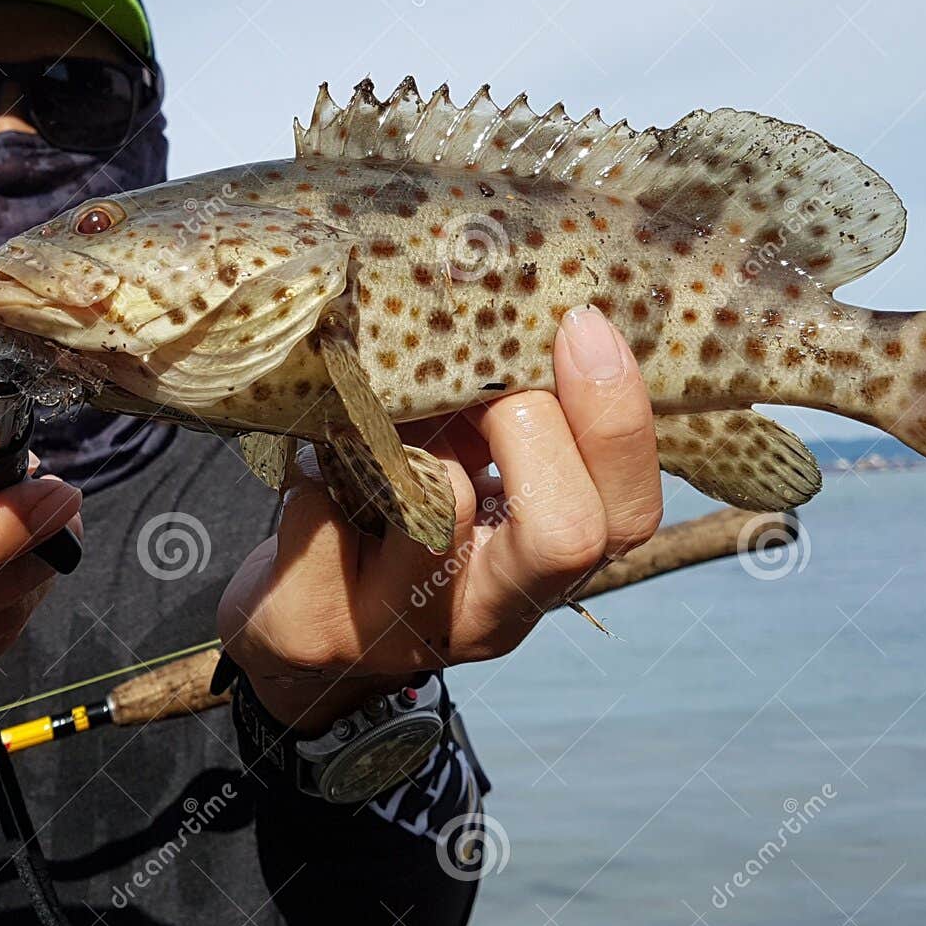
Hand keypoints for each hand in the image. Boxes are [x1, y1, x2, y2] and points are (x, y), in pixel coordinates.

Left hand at [218, 306, 661, 730]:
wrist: (296, 622)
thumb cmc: (387, 517)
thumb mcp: (460, 462)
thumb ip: (501, 408)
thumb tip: (519, 296)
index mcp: (545, 569)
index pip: (629, 514)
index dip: (617, 420)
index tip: (582, 323)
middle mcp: (493, 613)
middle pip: (566, 534)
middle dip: (526, 422)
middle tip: (471, 379)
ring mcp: (409, 629)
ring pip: (437, 511)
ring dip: (406, 433)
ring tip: (375, 414)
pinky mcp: (325, 627)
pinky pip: (328, 512)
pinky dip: (316, 468)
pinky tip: (312, 472)